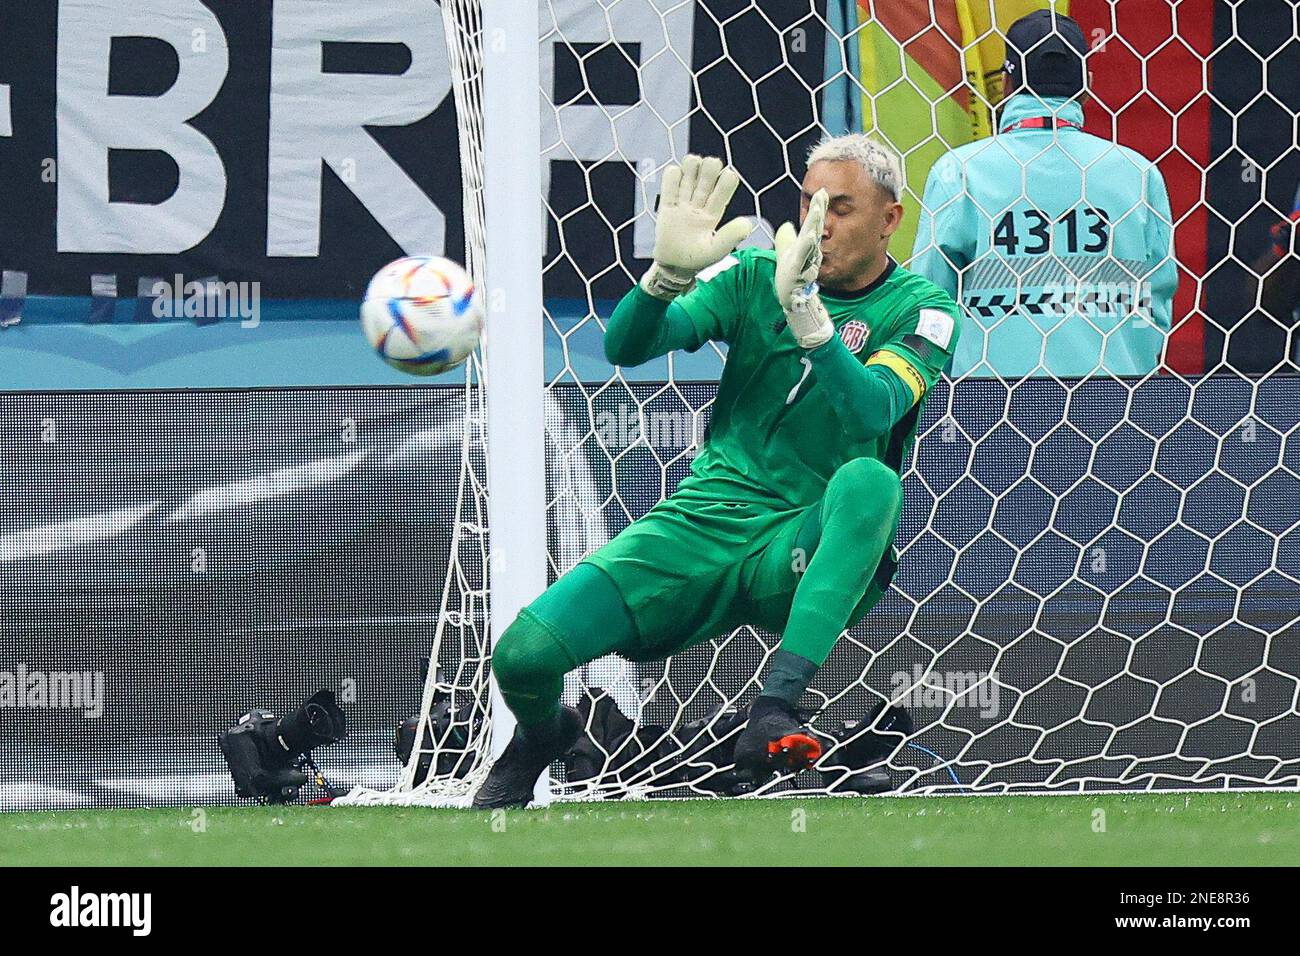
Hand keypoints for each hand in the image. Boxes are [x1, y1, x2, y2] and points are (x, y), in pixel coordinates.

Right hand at [640, 155, 751, 300]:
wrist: (673, 267)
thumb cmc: (697, 260)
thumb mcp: (716, 251)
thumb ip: (731, 237)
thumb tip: (747, 224)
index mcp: (714, 213)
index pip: (723, 190)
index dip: (726, 180)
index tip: (728, 175)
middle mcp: (700, 205)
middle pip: (706, 177)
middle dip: (709, 167)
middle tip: (710, 165)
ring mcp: (683, 204)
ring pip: (689, 176)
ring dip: (691, 165)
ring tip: (692, 164)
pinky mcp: (667, 206)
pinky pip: (669, 185)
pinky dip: (672, 175)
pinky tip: (675, 174)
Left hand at [774, 188, 832, 348]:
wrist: (793, 301)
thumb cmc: (791, 279)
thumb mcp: (786, 254)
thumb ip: (786, 239)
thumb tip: (786, 225)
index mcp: (806, 246)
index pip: (813, 223)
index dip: (818, 207)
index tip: (821, 190)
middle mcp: (809, 252)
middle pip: (815, 227)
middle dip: (818, 210)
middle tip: (822, 194)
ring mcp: (806, 261)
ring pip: (811, 241)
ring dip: (814, 225)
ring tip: (817, 210)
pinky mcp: (799, 271)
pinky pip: (804, 257)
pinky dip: (807, 246)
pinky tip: (809, 236)